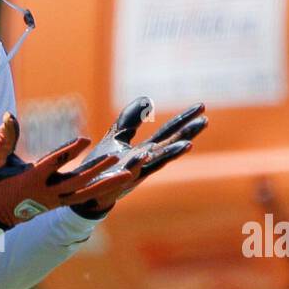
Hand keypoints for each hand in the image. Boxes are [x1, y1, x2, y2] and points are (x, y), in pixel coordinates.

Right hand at [0, 111, 133, 236]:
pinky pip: (83, 198)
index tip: (84, 140)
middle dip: (95, 170)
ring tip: (126, 173)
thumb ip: (3, 140)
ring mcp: (53, 201)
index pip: (52, 165)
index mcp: (29, 180)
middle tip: (114, 158)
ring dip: (105, 183)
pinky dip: (100, 191)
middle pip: (75, 182)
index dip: (68, 152)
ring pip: (84, 194)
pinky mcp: (57, 203)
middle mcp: (45, 193)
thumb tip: (9, 116)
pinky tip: (115, 182)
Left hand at [70, 98, 207, 218]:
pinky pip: (128, 172)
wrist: (84, 189)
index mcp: (145, 150)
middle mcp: (144, 161)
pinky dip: (136, 164)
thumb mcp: (117, 136)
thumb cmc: (103, 164)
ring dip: (171, 154)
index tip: (202, 106)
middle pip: (169, 146)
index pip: (168, 132)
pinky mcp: (117, 180)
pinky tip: (144, 154)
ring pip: (156, 163)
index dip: (184, 119)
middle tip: (205, 121)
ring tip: (188, 145)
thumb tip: (148, 100)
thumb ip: (130, 119)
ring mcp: (133, 172)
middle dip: (187, 134)